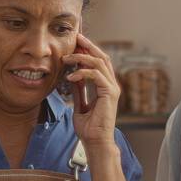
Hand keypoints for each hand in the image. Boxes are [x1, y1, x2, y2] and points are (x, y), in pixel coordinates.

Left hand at [63, 32, 120, 154]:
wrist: (95, 143)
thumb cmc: (89, 128)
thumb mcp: (80, 104)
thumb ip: (79, 90)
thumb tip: (72, 77)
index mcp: (105, 86)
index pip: (99, 62)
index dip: (88, 50)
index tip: (75, 43)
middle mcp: (111, 85)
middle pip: (102, 57)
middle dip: (88, 45)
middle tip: (75, 37)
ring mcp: (112, 88)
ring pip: (99, 62)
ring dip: (82, 57)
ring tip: (67, 58)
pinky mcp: (109, 94)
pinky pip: (96, 75)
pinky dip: (82, 73)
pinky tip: (70, 77)